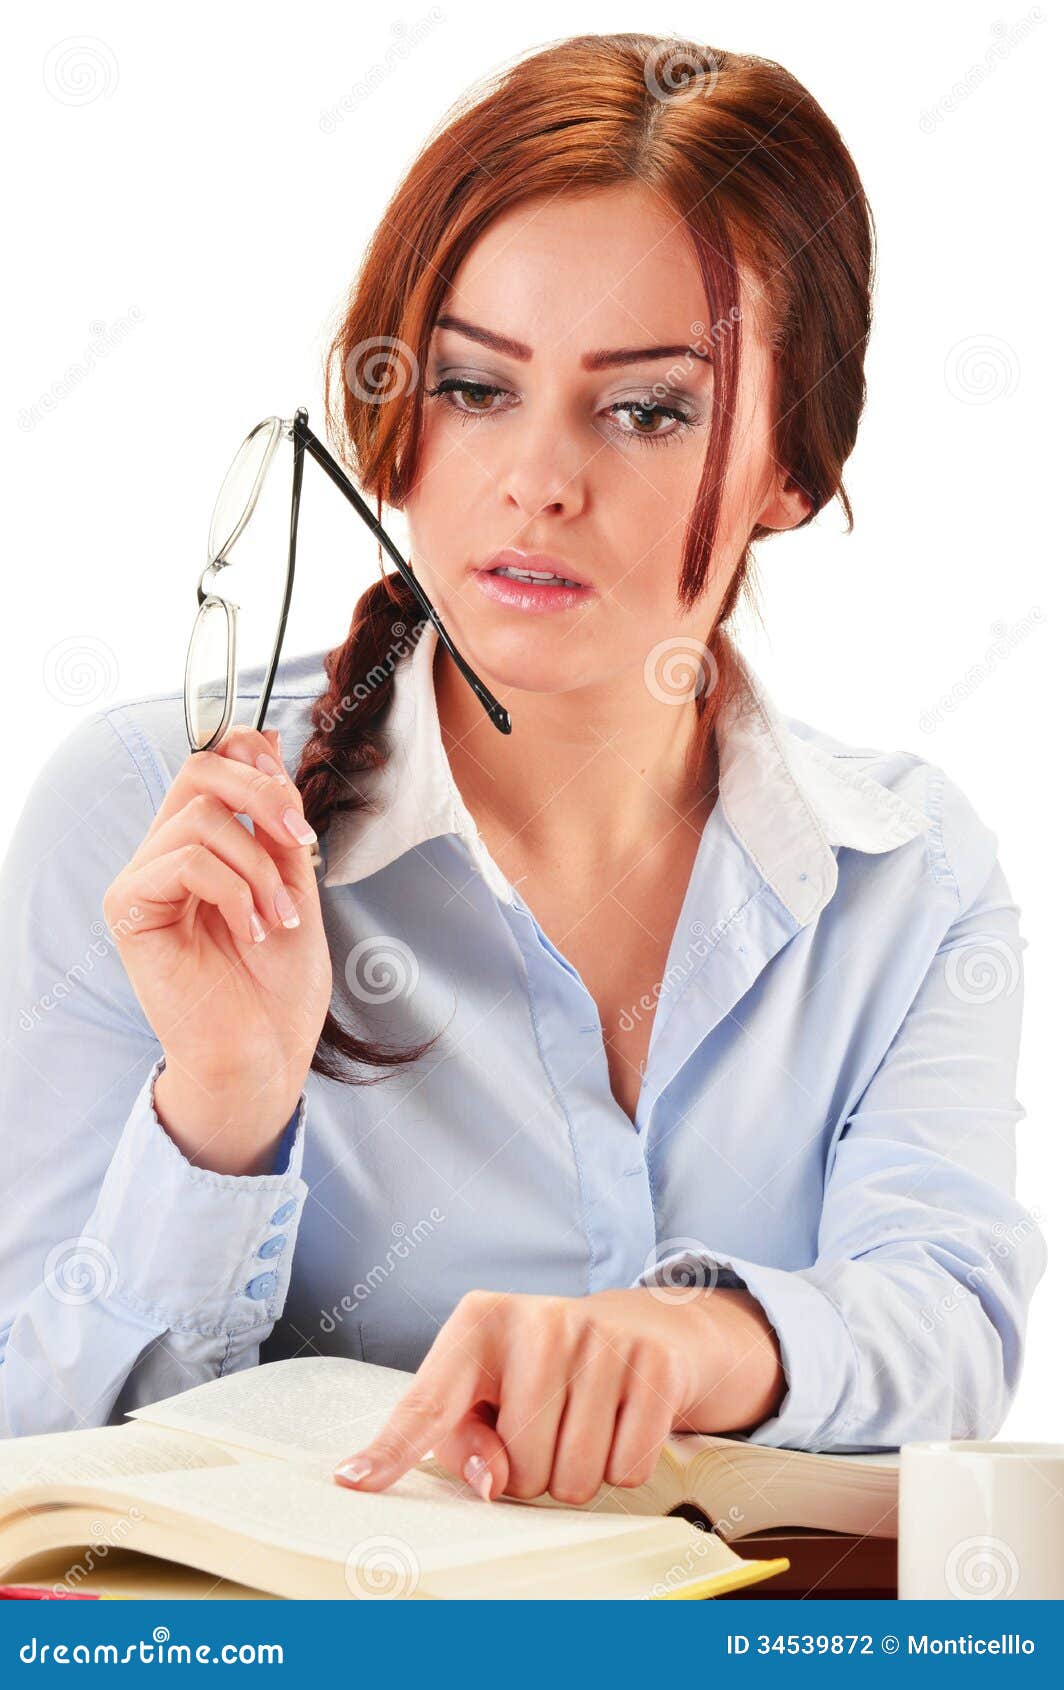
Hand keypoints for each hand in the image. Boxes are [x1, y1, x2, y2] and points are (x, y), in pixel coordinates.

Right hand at [102, 724, 333, 1170]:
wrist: (262, 1056)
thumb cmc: (277, 986)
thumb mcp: (295, 885)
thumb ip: (277, 822)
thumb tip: (264, 742)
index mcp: (204, 845)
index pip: (211, 761)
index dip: (252, 756)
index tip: (294, 796)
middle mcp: (166, 854)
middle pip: (200, 769)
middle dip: (263, 794)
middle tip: (301, 840)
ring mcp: (143, 880)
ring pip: (200, 818)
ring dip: (259, 866)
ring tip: (279, 918)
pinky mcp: (131, 909)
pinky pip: (186, 861)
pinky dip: (236, 891)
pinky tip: (254, 932)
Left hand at [332, 1286, 784, 1504]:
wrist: (644, 1328)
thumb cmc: (545, 1371)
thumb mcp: (489, 1392)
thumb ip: (465, 1441)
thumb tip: (491, 1482)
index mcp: (477, 1323)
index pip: (426, 1403)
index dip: (390, 1452)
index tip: (352, 1482)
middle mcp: (537, 1318)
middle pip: (516, 1466)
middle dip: (531, 1471)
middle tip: (546, 1428)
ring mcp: (599, 1335)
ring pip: (574, 1475)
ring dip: (577, 1474)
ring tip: (581, 1425)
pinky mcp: (652, 1362)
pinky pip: (627, 1466)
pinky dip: (625, 1466)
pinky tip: (621, 1422)